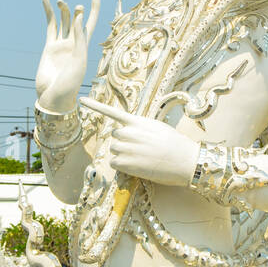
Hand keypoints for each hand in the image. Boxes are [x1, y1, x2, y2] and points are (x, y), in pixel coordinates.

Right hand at [35, 0, 100, 111]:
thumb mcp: (79, 60)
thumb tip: (79, 15)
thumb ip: (79, 37)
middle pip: (79, 19)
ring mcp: (62, 43)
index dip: (95, 6)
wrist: (54, 96)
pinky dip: (48, 12)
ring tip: (60, 1)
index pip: (92, 21)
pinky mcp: (50, 46)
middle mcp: (75, 42)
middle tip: (79, 8)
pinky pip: (50, 25)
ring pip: (64, 20)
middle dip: (79, 10)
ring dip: (64, 9)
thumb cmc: (70, 82)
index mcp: (86, 44)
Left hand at [81, 100, 198, 186]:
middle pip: (116, 135)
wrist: (185, 160)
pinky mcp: (125, 163)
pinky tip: (136, 166)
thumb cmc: (176, 145)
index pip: (113, 112)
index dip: (95, 106)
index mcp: (138, 122)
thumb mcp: (159, 128)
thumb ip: (142, 128)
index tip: (82, 100)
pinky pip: (114, 163)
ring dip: (123, 154)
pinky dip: (122, 166)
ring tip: (142, 158)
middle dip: (124, 142)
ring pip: (114, 149)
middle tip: (142, 149)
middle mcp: (129, 133)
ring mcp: (126, 148)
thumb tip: (131, 134)